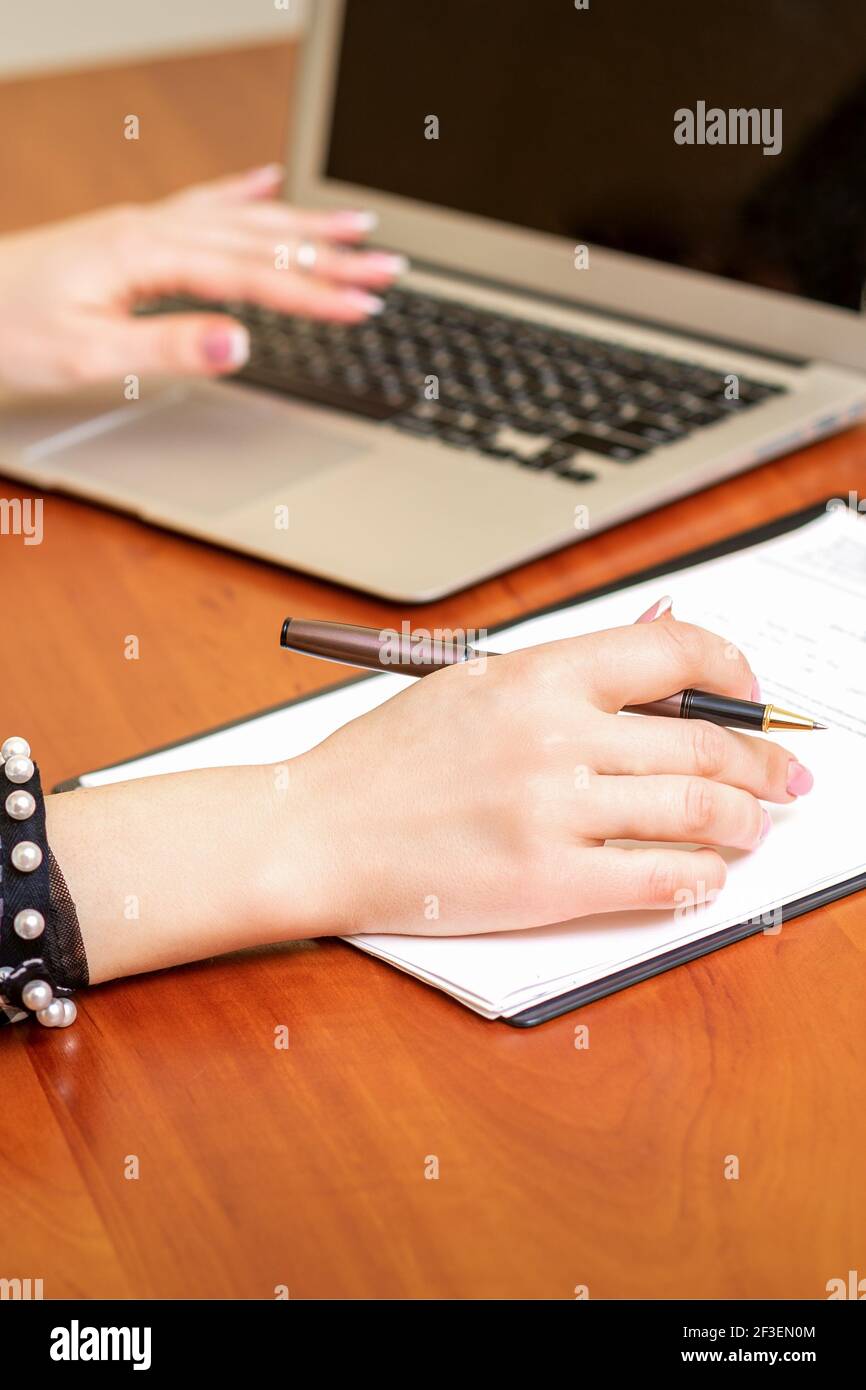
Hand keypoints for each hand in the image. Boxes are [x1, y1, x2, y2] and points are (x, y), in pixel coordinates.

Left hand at [0, 164, 405, 392]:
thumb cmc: (8, 332)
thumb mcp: (87, 357)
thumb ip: (167, 349)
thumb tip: (240, 341)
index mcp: (146, 255)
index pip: (251, 275)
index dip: (313, 292)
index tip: (365, 306)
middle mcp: (150, 228)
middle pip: (259, 238)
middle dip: (329, 253)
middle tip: (390, 266)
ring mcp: (141, 226)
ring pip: (240, 217)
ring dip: (302, 221)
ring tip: (358, 223)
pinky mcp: (131, 234)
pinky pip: (202, 205)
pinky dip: (243, 194)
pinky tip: (269, 182)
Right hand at [46, 609, 812, 985]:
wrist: (315, 831)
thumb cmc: (385, 760)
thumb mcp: (473, 683)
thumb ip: (570, 665)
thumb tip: (659, 632)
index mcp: (537, 673)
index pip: (676, 653)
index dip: (735, 672)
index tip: (752, 696)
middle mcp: (554, 733)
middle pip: (705, 740)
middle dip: (764, 763)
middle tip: (784, 778)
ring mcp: (553, 810)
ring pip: (698, 811)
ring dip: (745, 822)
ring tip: (753, 828)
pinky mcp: (546, 882)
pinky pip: (660, 879)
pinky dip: (701, 879)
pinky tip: (706, 876)